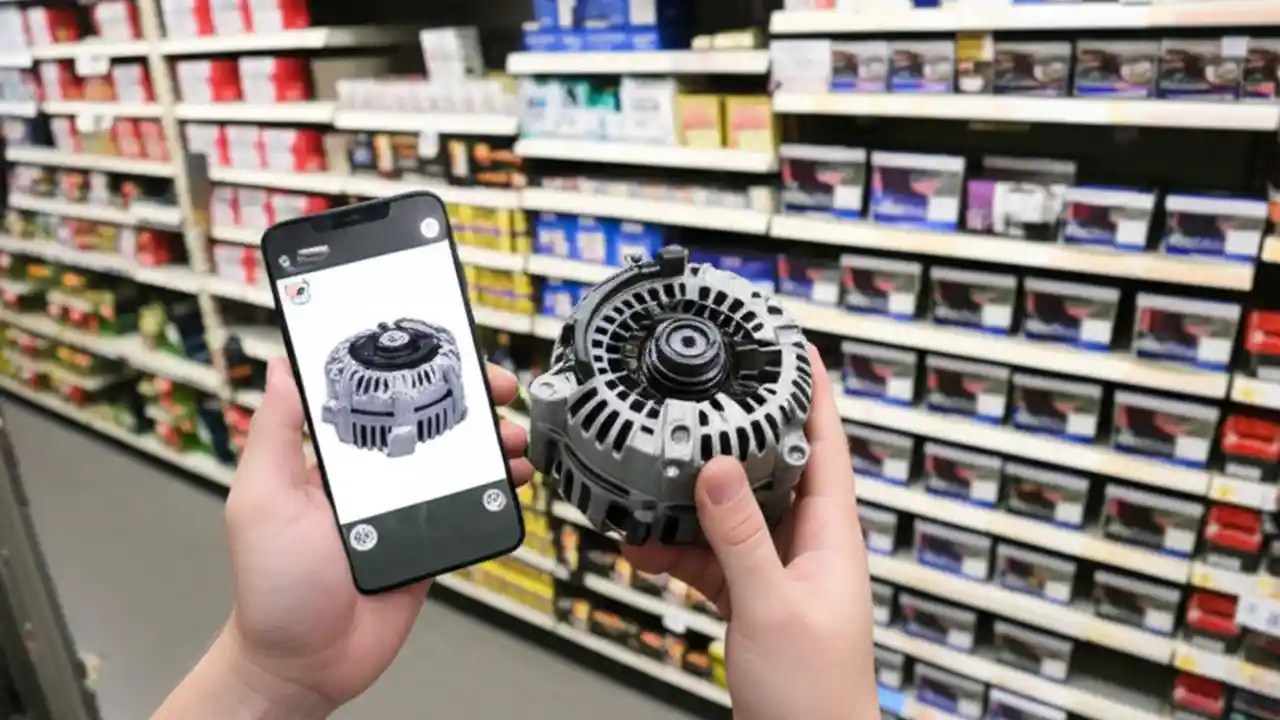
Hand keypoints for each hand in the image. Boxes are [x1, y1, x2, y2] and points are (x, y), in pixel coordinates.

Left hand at [154, 357, 532, 718]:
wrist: (306, 662)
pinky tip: (512, 476)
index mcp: (332, 457)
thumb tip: (282, 366)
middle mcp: (373, 476)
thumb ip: (274, 433)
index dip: (410, 367)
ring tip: (511, 435)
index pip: (376, 395)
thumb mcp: (261, 498)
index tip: (439, 347)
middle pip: (429, 420)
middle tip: (496, 387)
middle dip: (468, 397)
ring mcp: (405, 507)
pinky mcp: (431, 539)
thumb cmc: (272, 586)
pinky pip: (471, 504)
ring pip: (459, 460)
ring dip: (492, 440)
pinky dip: (499, 487)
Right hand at [623, 348, 878, 719]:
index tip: (797, 349)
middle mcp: (809, 547)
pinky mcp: (753, 599)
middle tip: (703, 400)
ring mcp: (780, 572)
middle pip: (773, 471)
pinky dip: (680, 551)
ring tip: (652, 484)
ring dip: (692, 503)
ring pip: (734, 515)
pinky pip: (713, 558)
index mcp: (833, 537)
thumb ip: (740, 536)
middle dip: (736, 437)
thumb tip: (717, 468)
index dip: (815, 393)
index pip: (828, 445)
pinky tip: (646, 547)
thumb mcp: (770, 604)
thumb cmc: (815, 696)